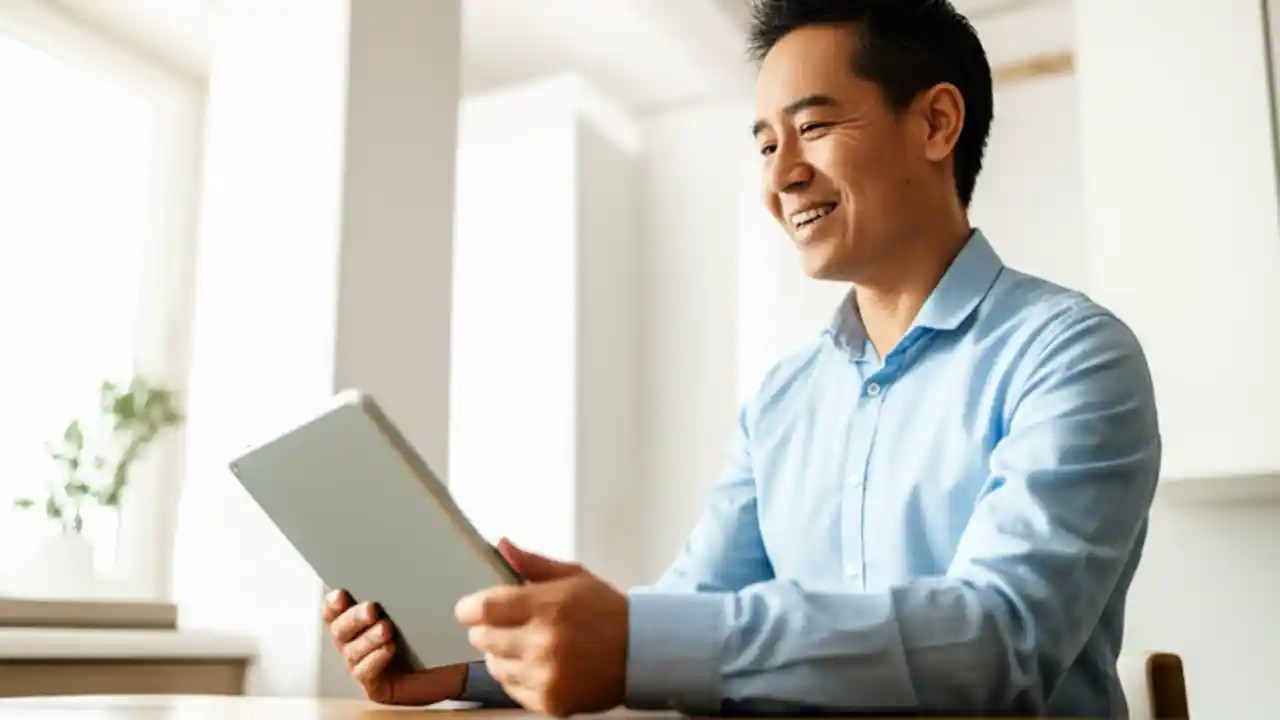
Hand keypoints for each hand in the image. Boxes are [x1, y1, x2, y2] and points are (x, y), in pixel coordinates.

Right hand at [322, 589, 466, 704]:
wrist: (453, 665)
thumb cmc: (431, 631)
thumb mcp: (417, 605)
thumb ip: (402, 589)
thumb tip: (401, 560)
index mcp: (360, 620)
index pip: (334, 611)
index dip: (333, 603)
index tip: (341, 594)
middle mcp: (356, 642)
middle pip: (340, 630)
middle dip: (353, 618)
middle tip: (371, 609)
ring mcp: (363, 665)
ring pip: (352, 651)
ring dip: (367, 638)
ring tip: (386, 629)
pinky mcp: (375, 686)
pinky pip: (365, 673)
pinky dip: (374, 659)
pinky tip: (388, 649)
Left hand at [455, 538, 628, 716]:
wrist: (641, 653)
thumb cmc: (606, 611)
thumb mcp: (574, 577)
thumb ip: (533, 564)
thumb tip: (502, 545)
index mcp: (548, 606)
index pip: (484, 608)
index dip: (468, 608)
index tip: (469, 609)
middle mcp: (543, 643)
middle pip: (484, 638)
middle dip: (487, 629)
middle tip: (504, 624)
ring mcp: (546, 676)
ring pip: (494, 666)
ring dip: (501, 655)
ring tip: (523, 645)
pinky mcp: (550, 701)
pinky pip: (511, 689)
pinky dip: (518, 677)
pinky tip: (536, 666)